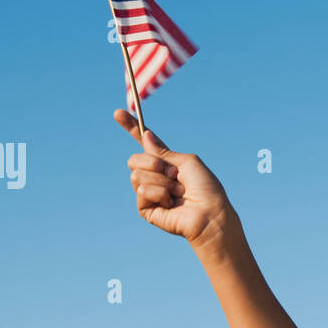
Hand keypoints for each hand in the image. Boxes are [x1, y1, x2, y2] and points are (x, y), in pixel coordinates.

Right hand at [113, 109, 237, 252]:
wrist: (209, 214)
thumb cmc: (205, 188)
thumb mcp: (187, 162)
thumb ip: (164, 151)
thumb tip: (145, 136)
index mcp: (166, 163)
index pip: (144, 144)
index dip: (131, 128)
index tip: (118, 113)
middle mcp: (155, 177)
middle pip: (134, 159)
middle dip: (153, 163)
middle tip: (173, 174)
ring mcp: (149, 193)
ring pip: (136, 175)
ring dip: (161, 181)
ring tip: (177, 192)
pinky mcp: (146, 208)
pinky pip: (141, 191)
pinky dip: (158, 193)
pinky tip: (171, 203)